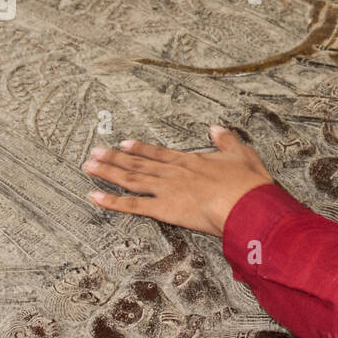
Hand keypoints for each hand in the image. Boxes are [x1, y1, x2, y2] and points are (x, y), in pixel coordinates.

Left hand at [84, 126, 273, 236]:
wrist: (247, 204)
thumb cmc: (248, 185)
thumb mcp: (242, 154)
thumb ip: (227, 141)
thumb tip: (216, 128)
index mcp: (191, 161)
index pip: (159, 153)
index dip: (140, 149)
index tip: (124, 144)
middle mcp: (174, 173)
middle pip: (138, 164)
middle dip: (114, 158)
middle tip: (94, 153)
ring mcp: (166, 190)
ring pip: (130, 179)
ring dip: (108, 172)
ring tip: (88, 166)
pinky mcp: (164, 209)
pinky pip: (132, 205)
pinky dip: (112, 201)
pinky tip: (95, 196)